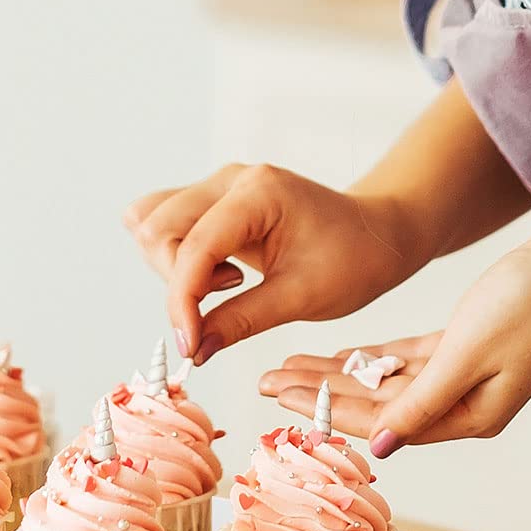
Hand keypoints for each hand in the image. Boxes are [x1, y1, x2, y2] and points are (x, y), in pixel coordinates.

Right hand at [122, 163, 432, 365]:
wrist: (377, 235)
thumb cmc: (352, 260)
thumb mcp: (301, 298)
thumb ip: (241, 320)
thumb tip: (193, 350)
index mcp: (259, 193)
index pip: (194, 247)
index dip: (183, 302)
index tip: (190, 346)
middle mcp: (231, 179)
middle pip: (158, 228)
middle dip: (176, 282)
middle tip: (221, 307)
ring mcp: (220, 185)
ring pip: (154, 224)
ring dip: (173, 267)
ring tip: (227, 285)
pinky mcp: (215, 200)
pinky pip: (169, 224)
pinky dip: (178, 258)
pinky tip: (219, 275)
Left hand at [257, 217, 530, 454]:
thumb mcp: (468, 352)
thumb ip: (424, 399)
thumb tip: (381, 443)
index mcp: (469, 416)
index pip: (381, 419)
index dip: (325, 409)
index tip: (279, 397)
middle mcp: (465, 404)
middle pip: (376, 405)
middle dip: (319, 394)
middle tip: (265, 383)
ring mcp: (467, 376)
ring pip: (388, 382)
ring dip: (339, 374)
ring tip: (289, 369)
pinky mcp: (469, 347)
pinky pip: (410, 362)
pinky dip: (376, 359)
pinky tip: (343, 356)